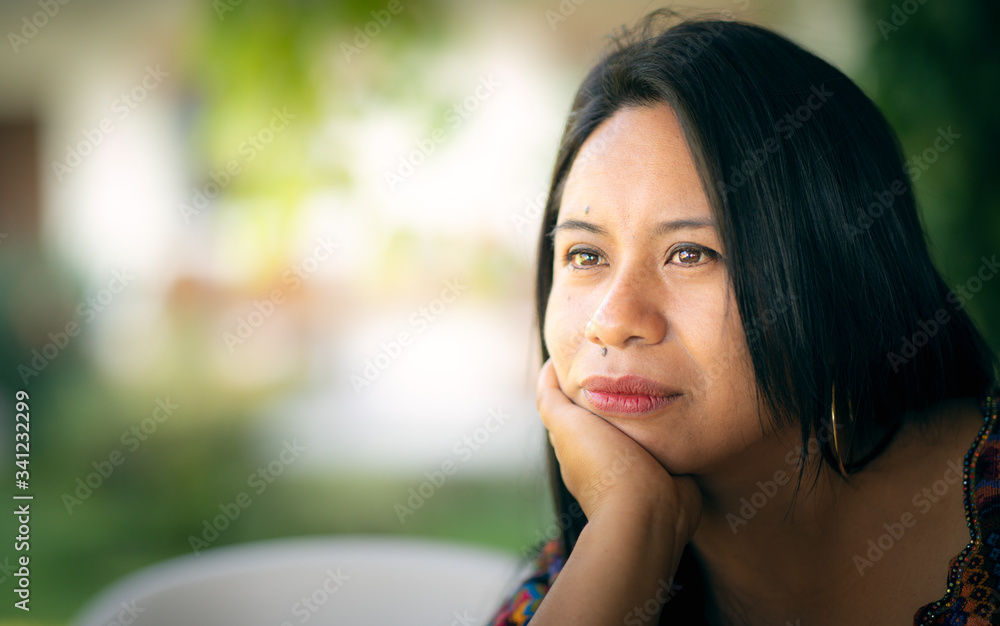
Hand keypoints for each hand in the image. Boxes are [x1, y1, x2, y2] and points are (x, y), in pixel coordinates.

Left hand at [536, 358, 701, 543]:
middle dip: (617, 388)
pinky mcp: (666, 469)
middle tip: (634, 354)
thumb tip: (547, 368)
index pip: (573, 408)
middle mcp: (604, 455)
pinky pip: (667, 439)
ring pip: (638, 425)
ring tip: (661, 369)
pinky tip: (679, 399)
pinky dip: (670, 422)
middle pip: (608, 413)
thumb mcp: (566, 426)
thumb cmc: (605, 466)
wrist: (649, 511)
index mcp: (577, 446)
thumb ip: (551, 400)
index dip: (580, 381)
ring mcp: (636, 463)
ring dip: (646, 405)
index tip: (594, 352)